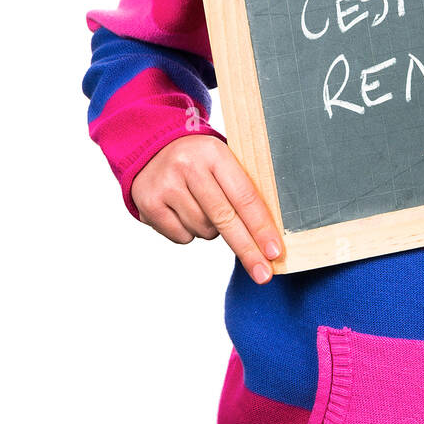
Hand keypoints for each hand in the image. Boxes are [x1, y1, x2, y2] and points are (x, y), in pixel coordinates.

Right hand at [131, 133, 282, 282]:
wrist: (150, 148)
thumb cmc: (199, 160)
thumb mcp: (221, 160)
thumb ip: (242, 187)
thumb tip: (268, 234)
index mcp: (214, 153)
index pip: (244, 196)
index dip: (261, 227)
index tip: (274, 252)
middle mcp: (188, 167)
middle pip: (225, 219)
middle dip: (247, 250)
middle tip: (263, 274)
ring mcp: (166, 186)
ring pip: (204, 230)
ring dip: (212, 230)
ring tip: (204, 207)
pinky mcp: (148, 204)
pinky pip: (182, 237)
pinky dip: (190, 232)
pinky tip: (184, 212)